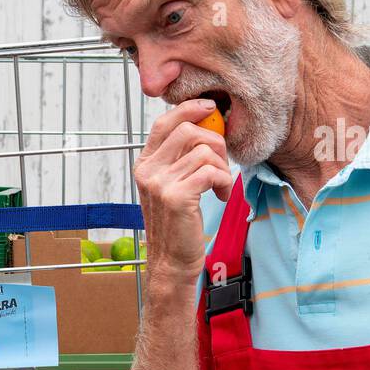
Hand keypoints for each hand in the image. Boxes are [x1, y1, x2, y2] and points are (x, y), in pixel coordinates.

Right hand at [134, 98, 232, 285]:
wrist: (171, 260)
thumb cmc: (177, 223)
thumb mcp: (171, 186)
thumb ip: (179, 158)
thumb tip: (205, 126)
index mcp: (144, 164)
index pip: (165, 122)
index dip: (189, 109)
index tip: (210, 109)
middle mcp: (147, 171)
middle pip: (189, 131)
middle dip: (216, 142)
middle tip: (222, 164)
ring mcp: (159, 184)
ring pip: (205, 152)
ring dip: (223, 167)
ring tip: (221, 185)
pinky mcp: (177, 197)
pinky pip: (212, 172)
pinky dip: (225, 181)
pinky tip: (221, 195)